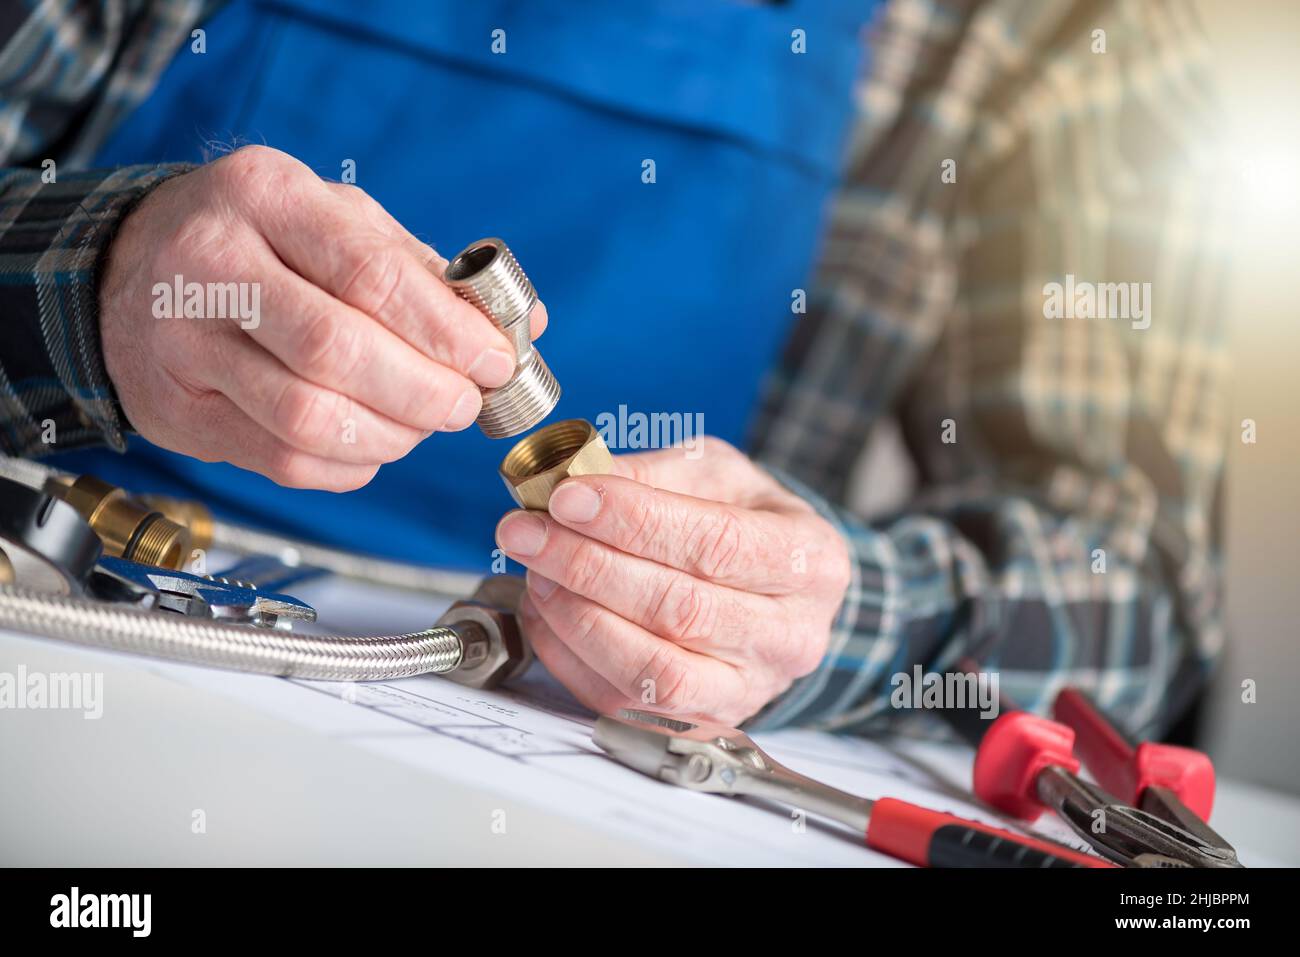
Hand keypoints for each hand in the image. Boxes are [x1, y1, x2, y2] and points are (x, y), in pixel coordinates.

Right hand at [99, 145, 545, 490]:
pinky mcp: (177, 411)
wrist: (131, 270)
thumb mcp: (340, 221)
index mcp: (266, 197)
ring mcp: (183, 344)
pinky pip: (282, 460)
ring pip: (307, 417)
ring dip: (391, 436)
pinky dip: (350, 465)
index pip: (370, 274)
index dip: (446, 330)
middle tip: (464, 405)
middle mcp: (211, 265)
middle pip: (336, 351)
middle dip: (423, 392)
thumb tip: (527, 323)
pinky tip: (374, 444)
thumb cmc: (262, 242)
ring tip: (423, 425)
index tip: (495, 360)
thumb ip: (428, 272)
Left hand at [496, 437, 850, 724]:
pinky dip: (573, 659)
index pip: (716, 544)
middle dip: (589, 565)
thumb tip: (580, 482)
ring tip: (536, 572)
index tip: (567, 498)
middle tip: (528, 532)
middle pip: (680, 609)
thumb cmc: (746, 524)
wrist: (777, 591)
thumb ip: (654, 475)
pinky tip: (548, 615)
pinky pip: (626, 702)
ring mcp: (749, 688)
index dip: (634, 522)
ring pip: (653, 668)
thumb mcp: (718, 476)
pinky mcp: (701, 721)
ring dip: (577, 617)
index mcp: (809, 559)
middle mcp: (790, 634)